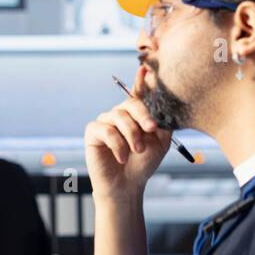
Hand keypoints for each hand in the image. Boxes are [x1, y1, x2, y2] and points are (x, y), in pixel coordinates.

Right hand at [84, 68, 170, 202]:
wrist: (127, 185)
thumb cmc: (143, 164)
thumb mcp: (160, 143)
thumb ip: (162, 124)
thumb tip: (162, 106)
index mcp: (136, 114)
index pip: (138, 93)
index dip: (141, 80)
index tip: (145, 68)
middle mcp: (120, 114)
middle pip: (131, 103)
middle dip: (143, 116)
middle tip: (151, 130)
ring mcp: (105, 121)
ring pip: (119, 117)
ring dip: (132, 135)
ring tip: (137, 150)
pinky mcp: (93, 132)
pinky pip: (106, 130)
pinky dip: (117, 144)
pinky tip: (122, 157)